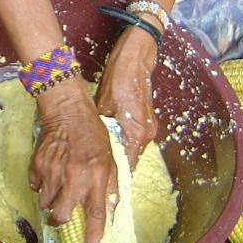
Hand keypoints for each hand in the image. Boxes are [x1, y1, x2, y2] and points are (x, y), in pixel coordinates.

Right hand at [28, 74, 111, 242]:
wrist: (67, 111)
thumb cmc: (92, 134)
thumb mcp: (110, 159)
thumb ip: (110, 186)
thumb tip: (110, 211)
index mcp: (95, 178)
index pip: (95, 215)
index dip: (94, 236)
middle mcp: (73, 179)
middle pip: (60, 217)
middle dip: (60, 221)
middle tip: (61, 215)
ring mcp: (52, 173)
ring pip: (44, 203)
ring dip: (50, 200)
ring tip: (57, 185)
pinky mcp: (36, 165)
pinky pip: (34, 185)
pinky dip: (40, 184)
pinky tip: (49, 172)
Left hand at [96, 26, 158, 165]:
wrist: (137, 57)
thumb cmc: (120, 78)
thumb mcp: (104, 105)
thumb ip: (103, 128)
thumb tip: (93, 144)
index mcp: (136, 133)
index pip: (126, 166)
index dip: (113, 177)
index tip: (101, 185)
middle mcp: (146, 134)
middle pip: (130, 160)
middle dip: (114, 168)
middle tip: (95, 174)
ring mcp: (149, 127)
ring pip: (132, 149)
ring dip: (118, 155)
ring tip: (99, 161)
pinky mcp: (147, 121)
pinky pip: (134, 139)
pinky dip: (123, 144)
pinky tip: (108, 143)